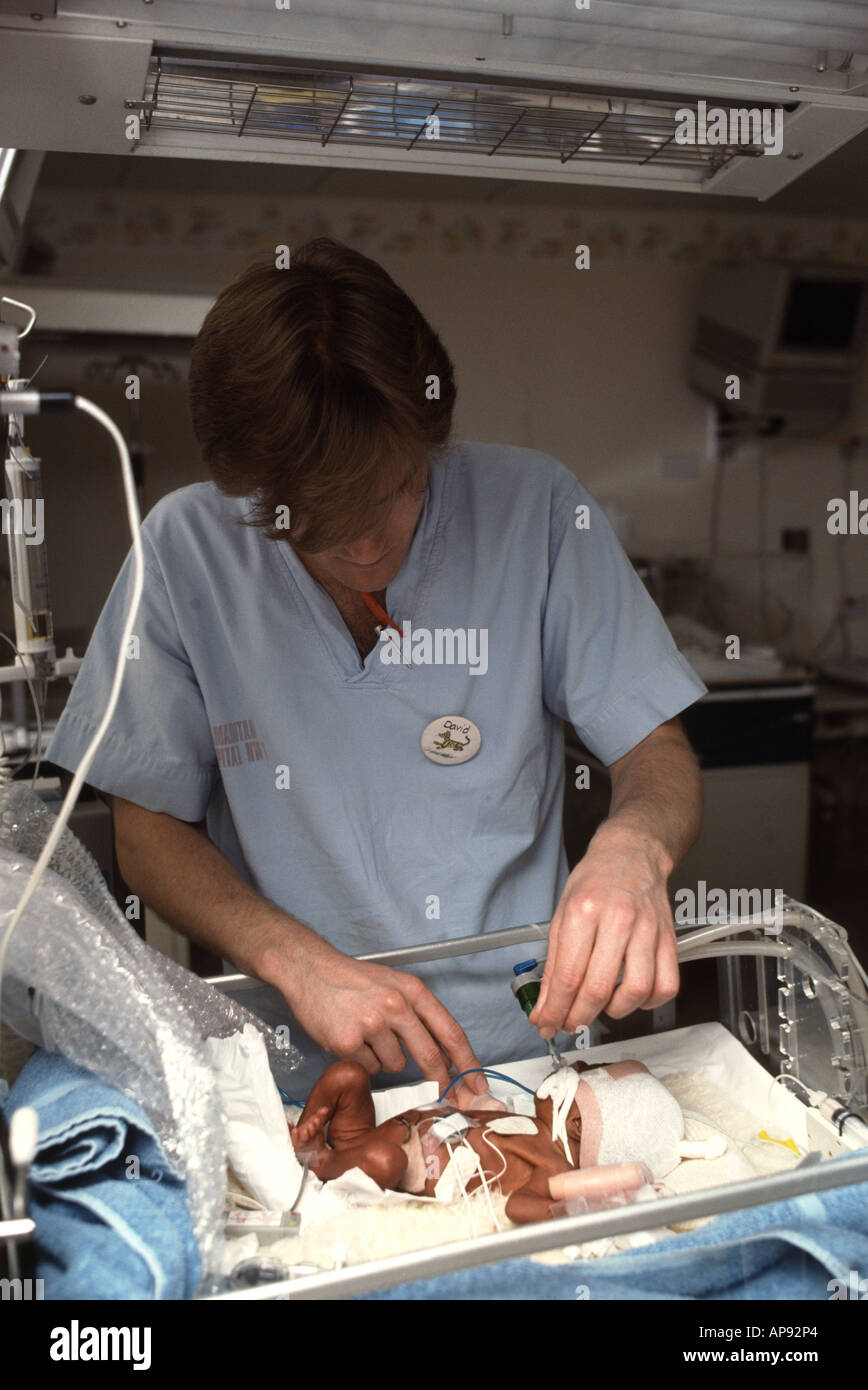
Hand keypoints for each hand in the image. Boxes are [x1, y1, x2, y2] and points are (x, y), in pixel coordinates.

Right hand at [275, 935, 486, 1094]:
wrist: (311, 970)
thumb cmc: (353, 979)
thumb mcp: (394, 985)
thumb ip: (418, 1016)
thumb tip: (443, 1057)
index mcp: (412, 990)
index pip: (450, 1030)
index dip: (468, 1062)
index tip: (478, 1083)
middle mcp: (396, 1005)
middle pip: (430, 1055)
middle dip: (441, 1081)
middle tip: (447, 1096)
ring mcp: (371, 1024)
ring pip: (396, 1065)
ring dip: (386, 1059)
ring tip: (367, 1036)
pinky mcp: (348, 1041)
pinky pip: (368, 1068)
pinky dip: (362, 1060)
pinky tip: (351, 1038)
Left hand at [529, 822, 678, 1037]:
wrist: (631, 853)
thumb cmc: (595, 880)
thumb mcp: (562, 914)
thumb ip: (553, 963)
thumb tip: (545, 1005)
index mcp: (583, 911)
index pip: (566, 974)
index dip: (554, 1008)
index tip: (547, 1023)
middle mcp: (617, 920)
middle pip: (597, 988)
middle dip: (578, 1017)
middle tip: (569, 1022)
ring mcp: (647, 930)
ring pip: (635, 991)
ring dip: (614, 1011)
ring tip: (601, 1007)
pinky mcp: (668, 939)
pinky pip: (666, 985)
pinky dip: (648, 1002)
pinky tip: (632, 996)